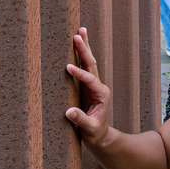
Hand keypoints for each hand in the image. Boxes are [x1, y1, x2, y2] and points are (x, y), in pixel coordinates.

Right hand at [65, 27, 111, 145]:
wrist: (100, 137)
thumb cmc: (95, 134)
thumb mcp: (89, 129)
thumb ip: (81, 120)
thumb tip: (69, 112)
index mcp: (102, 94)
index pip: (90, 80)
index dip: (79, 73)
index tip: (68, 68)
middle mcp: (99, 86)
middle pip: (91, 64)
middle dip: (84, 49)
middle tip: (77, 34)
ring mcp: (94, 85)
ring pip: (89, 62)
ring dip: (84, 47)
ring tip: (80, 31)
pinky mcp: (87, 86)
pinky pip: (83, 67)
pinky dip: (79, 56)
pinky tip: (76, 45)